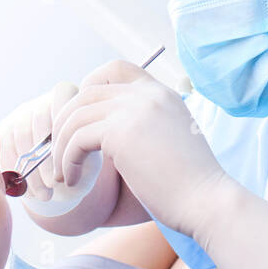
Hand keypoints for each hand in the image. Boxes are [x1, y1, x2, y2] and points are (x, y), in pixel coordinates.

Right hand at [0, 81, 77, 202]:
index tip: (72, 153)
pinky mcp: (4, 132)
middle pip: (40, 120)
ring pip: (22, 138)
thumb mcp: (90, 151)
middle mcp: (41, 102)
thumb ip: (87, 144)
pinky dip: (17, 175)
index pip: (63, 95)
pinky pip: (6, 150)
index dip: (66, 120)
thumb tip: (76, 151)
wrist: (61, 173)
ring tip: (45, 195)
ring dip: (32, 171)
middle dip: (47, 156)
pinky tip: (30, 194)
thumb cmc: (82, 158)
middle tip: (56, 182)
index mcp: (67, 96)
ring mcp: (20, 116)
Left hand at [49, 59, 227, 239]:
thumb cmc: (189, 184)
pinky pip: (77, 139)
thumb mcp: (169, 139)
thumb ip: (144, 125)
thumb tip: (106, 133)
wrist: (206, 200)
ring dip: (62, 145)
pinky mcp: (120, 132)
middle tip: (61, 150)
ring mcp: (134, 109)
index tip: (82, 117)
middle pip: (87, 91)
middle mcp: (147, 94)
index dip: (91, 85)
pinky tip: (73, 179)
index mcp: (161, 93)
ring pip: (76, 116)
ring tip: (64, 172)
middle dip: (66, 121)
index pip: (116, 68)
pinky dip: (68, 160)